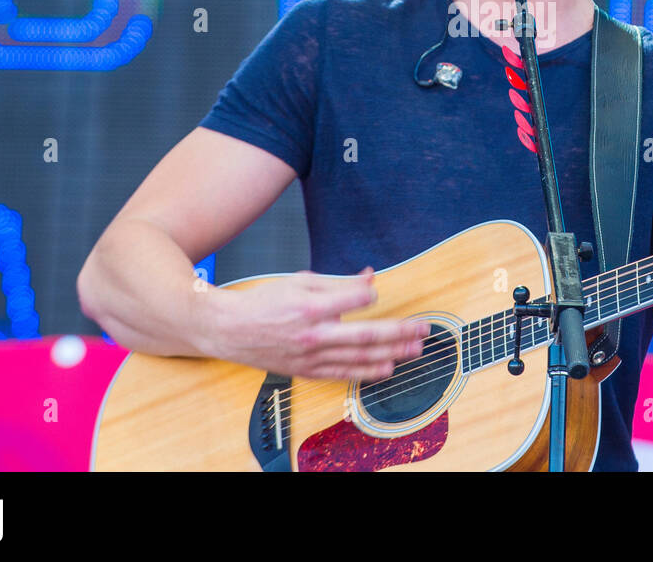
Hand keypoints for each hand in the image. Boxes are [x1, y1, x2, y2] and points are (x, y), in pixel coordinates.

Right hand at [207, 267, 429, 379]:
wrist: (229, 329)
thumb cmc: (264, 301)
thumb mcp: (300, 280)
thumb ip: (338, 281)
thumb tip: (370, 277)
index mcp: (310, 306)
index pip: (355, 299)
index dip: (370, 295)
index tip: (376, 293)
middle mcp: (314, 334)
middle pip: (367, 335)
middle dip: (400, 331)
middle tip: (423, 328)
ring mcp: (311, 356)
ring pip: (360, 358)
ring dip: (393, 353)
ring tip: (416, 349)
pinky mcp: (307, 371)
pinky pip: (344, 374)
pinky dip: (367, 372)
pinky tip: (387, 368)